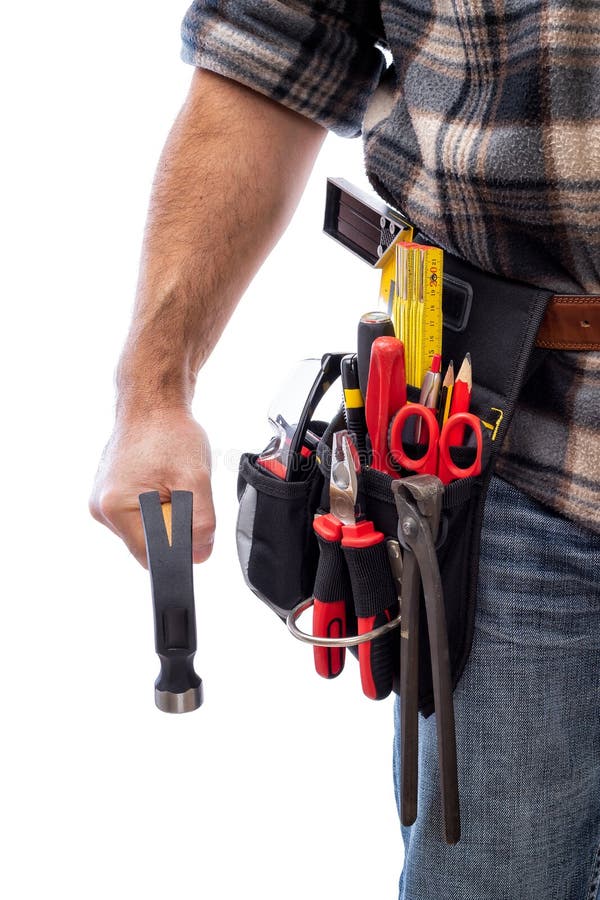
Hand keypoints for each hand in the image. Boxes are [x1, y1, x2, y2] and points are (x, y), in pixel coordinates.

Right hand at [89, 409, 214, 567]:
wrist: (153, 404)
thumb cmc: (171, 434)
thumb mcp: (196, 479)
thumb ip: (201, 521)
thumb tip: (199, 556)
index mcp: (115, 507)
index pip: (150, 556)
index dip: (177, 549)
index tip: (192, 526)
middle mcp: (101, 508)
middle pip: (146, 544)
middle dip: (171, 526)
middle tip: (181, 492)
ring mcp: (102, 501)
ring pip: (144, 530)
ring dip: (164, 515)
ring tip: (169, 482)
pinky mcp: (108, 493)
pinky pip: (138, 514)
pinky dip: (155, 504)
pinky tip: (159, 480)